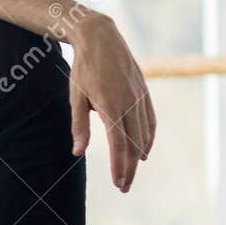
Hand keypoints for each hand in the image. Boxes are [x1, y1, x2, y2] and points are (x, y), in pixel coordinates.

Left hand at [69, 20, 155, 191]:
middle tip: (124, 187)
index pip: (118, 145)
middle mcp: (130, 103)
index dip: (119, 166)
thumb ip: (79, 126)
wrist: (100, 37)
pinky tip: (144, 150)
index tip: (118, 183)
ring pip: (144, 133)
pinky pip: (150, 119)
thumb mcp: (75, 98)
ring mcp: (140, 96)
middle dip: (129, 168)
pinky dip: (148, 137)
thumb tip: (78, 153)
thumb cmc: (83, 69)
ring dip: (139, 155)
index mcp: (111, 106)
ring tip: (132, 172)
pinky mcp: (144, 91)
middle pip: (133, 144)